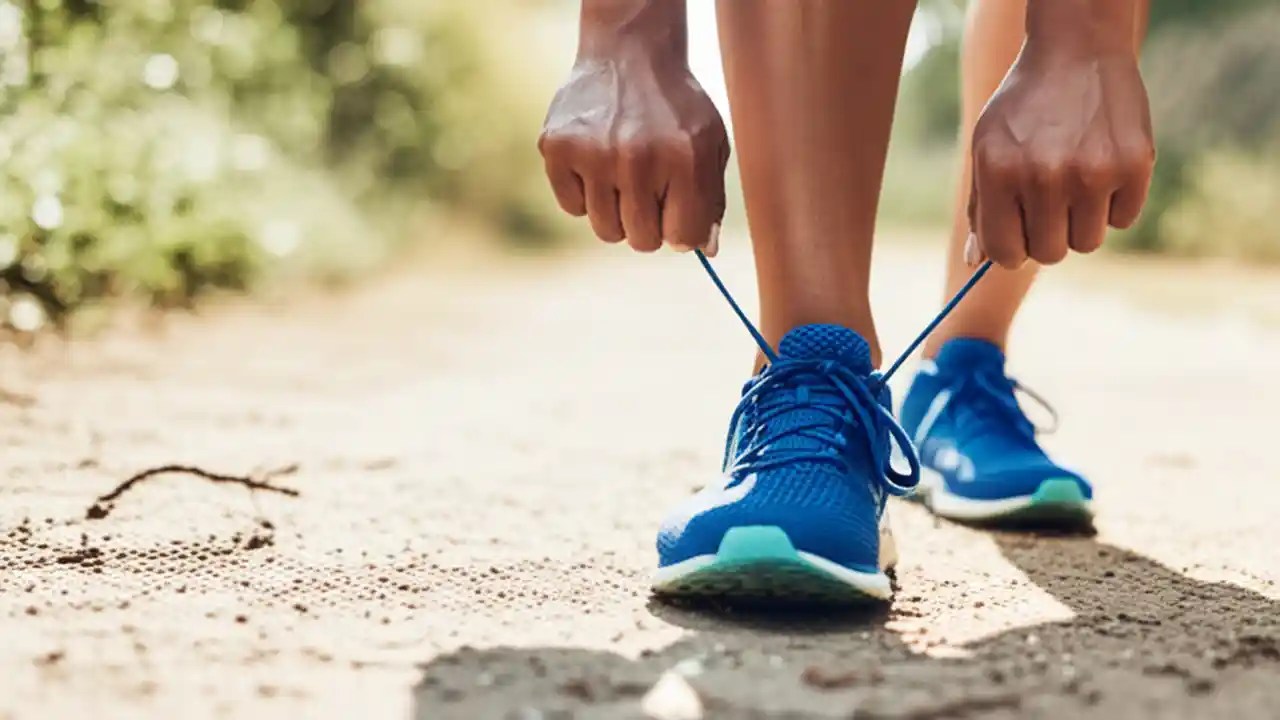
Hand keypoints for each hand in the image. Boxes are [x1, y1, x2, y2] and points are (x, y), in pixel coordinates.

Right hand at [538, 55, 729, 253]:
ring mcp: (593, 153)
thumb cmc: (675, 107)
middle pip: (642, 240)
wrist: (628, 54)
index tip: (676, 212)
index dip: (680, 231)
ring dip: (616, 211)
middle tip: (648, 191)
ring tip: (622, 175)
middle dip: (648, 224)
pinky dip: (584, 194)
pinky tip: (596, 161)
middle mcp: (637, 158)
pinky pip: (573, 208)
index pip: (682, 238)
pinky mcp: (557, 147)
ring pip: (605, 229)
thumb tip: (707, 251)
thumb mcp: (709, 143)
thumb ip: (710, 199)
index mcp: (684, 158)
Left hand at [967, 43, 1155, 267]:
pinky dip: (1115, 203)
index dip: (1012, 248)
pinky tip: (1104, 165)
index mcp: (1001, 172)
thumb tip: (974, 263)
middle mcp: (1045, 176)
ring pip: (1088, 242)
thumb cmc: (1024, 108)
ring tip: (1076, 180)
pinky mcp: (1135, 164)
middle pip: (1049, 253)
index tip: (1019, 232)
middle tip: (1049, 201)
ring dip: (1081, 221)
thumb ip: (981, 208)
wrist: (1076, 51)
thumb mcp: (988, 149)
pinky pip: (1123, 219)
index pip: (1004, 252)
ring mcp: (1093, 172)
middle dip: (1047, 235)